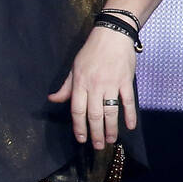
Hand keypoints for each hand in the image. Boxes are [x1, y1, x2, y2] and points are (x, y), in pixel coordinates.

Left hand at [47, 25, 137, 148]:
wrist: (112, 35)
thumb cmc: (91, 52)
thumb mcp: (74, 68)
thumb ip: (66, 87)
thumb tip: (52, 99)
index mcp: (80, 84)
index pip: (77, 110)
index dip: (79, 127)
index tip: (81, 139)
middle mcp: (94, 87)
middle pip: (94, 115)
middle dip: (95, 133)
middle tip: (97, 146)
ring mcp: (111, 84)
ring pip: (111, 111)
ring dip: (111, 128)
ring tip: (110, 140)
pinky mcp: (126, 81)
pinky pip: (128, 101)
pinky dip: (129, 115)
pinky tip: (130, 126)